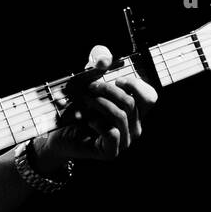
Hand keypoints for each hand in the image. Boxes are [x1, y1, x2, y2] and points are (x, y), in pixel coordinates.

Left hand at [34, 45, 157, 168]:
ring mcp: (125, 142)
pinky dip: (98, 123)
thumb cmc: (75, 111)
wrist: (59, 136)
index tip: (116, 80)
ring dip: (99, 103)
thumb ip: (95, 69)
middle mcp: (134, 127)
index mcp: (134, 112)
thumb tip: (104, 59)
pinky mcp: (111, 152)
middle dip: (108, 90)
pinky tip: (88, 121)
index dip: (136, 85)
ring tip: (84, 101)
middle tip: (90, 87)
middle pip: (131, 102)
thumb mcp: (84, 85)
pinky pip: (112, 133)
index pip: (150, 97)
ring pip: (120, 115)